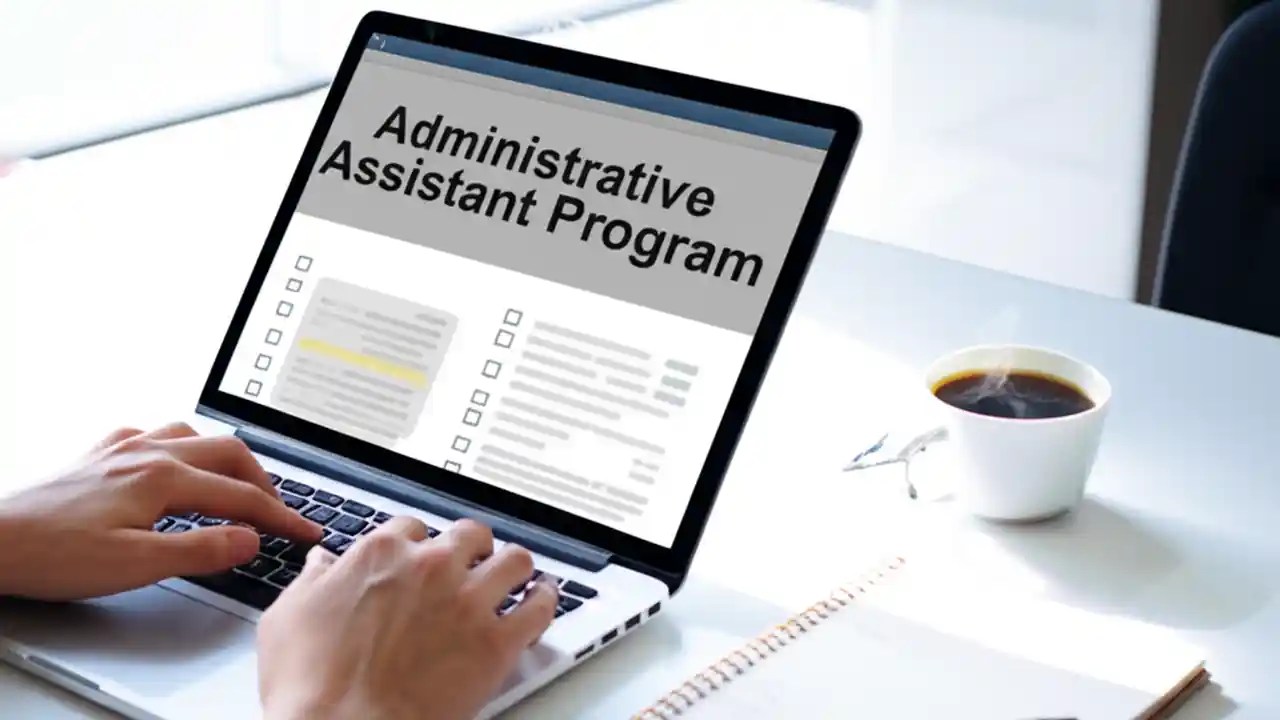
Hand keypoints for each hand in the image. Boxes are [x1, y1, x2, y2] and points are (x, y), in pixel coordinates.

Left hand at [0, 423, 320, 599]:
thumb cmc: (52, 554)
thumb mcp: (137, 564)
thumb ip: (201, 549)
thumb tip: (250, 539)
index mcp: (163, 478)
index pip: (241, 496)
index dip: (281, 517)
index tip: (306, 530)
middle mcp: (147, 453)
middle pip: (229, 453)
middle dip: (263, 482)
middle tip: (280, 510)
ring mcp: (121, 448)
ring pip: (194, 436)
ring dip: (226, 458)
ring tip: (237, 484)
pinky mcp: (98, 455)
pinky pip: (154, 435)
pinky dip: (180, 447)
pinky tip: (173, 462)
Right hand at [257, 517, 558, 719]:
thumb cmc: (311, 686)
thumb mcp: (288, 618)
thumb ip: (312, 581)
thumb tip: (321, 564)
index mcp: (381, 553)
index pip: (413, 526)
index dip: (419, 542)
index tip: (421, 554)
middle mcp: (431, 567)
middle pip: (469, 535)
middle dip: (471, 547)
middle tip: (471, 563)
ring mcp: (468, 601)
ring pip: (514, 560)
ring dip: (515, 566)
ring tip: (517, 574)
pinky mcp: (495, 642)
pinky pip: (539, 607)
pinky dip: (546, 599)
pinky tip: (544, 599)